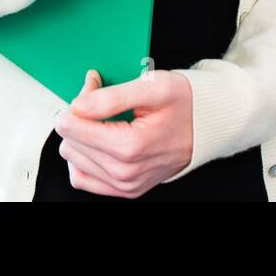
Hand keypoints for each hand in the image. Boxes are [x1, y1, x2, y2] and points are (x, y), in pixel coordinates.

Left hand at [54, 67, 193, 196]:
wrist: (206, 128)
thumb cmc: (184, 104)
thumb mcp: (153, 87)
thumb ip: (111, 97)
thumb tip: (77, 106)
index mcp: (130, 146)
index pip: (72, 126)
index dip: (79, 99)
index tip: (93, 85)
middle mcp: (125, 172)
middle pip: (69, 142)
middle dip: (80, 115)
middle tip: (100, 96)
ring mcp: (125, 185)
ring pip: (73, 159)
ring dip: (79, 136)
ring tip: (101, 118)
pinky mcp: (124, 190)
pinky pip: (82, 178)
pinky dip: (82, 157)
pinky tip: (96, 140)